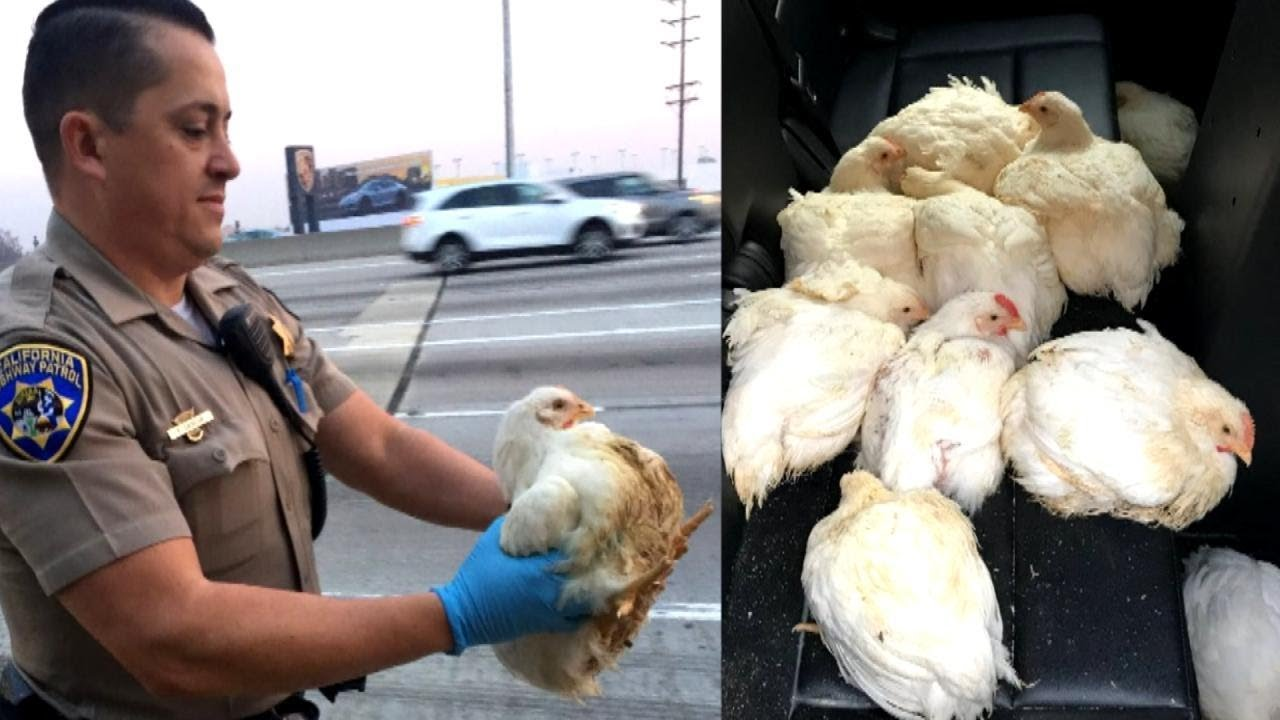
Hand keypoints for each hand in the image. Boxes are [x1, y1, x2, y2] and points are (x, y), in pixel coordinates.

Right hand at [432, 516, 588, 654]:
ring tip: (596, 576)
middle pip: (588, 577)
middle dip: (596, 565)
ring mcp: (551, 610)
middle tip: (602, 554)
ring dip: (593, 589)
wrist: (464, 613)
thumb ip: (513, 523)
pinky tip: (584, 599)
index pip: (575, 553)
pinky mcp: (547, 625)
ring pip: (587, 602)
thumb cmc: (477, 573)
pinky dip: (584, 610)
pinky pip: (577, 620)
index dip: (587, 542)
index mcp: (538, 567)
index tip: (593, 533)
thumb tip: (529, 510)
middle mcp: (550, 590)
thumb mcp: (492, 540)